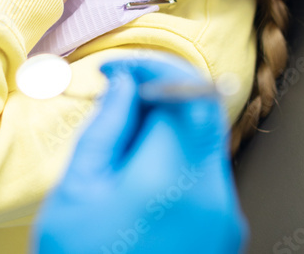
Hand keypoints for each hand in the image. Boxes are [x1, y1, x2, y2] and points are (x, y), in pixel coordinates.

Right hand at [32, 56, 246, 253]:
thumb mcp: (77, 188)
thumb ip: (108, 126)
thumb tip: (125, 83)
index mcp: (172, 179)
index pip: (183, 91)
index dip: (151, 68)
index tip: (120, 70)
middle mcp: (213, 196)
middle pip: (201, 114)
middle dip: (161, 95)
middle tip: (118, 99)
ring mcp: (225, 219)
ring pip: (205, 143)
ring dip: (168, 127)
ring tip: (121, 145)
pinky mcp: (225, 235)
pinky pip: (206, 176)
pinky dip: (177, 160)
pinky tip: (139, 176)